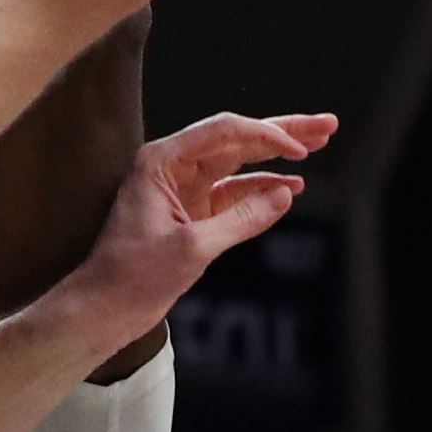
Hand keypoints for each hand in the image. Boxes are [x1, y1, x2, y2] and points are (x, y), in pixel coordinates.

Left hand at [60, 111, 333, 341]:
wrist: (105, 307)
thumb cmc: (134, 275)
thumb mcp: (192, 247)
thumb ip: (242, 218)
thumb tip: (286, 194)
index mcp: (162, 161)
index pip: (224, 132)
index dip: (267, 135)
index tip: (300, 149)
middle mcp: (173, 166)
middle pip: (237, 139)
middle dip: (283, 131)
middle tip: (326, 124)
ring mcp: (184, 189)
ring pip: (240, 163)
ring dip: (278, 157)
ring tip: (319, 144)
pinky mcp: (193, 214)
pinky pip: (235, 193)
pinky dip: (263, 189)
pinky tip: (292, 186)